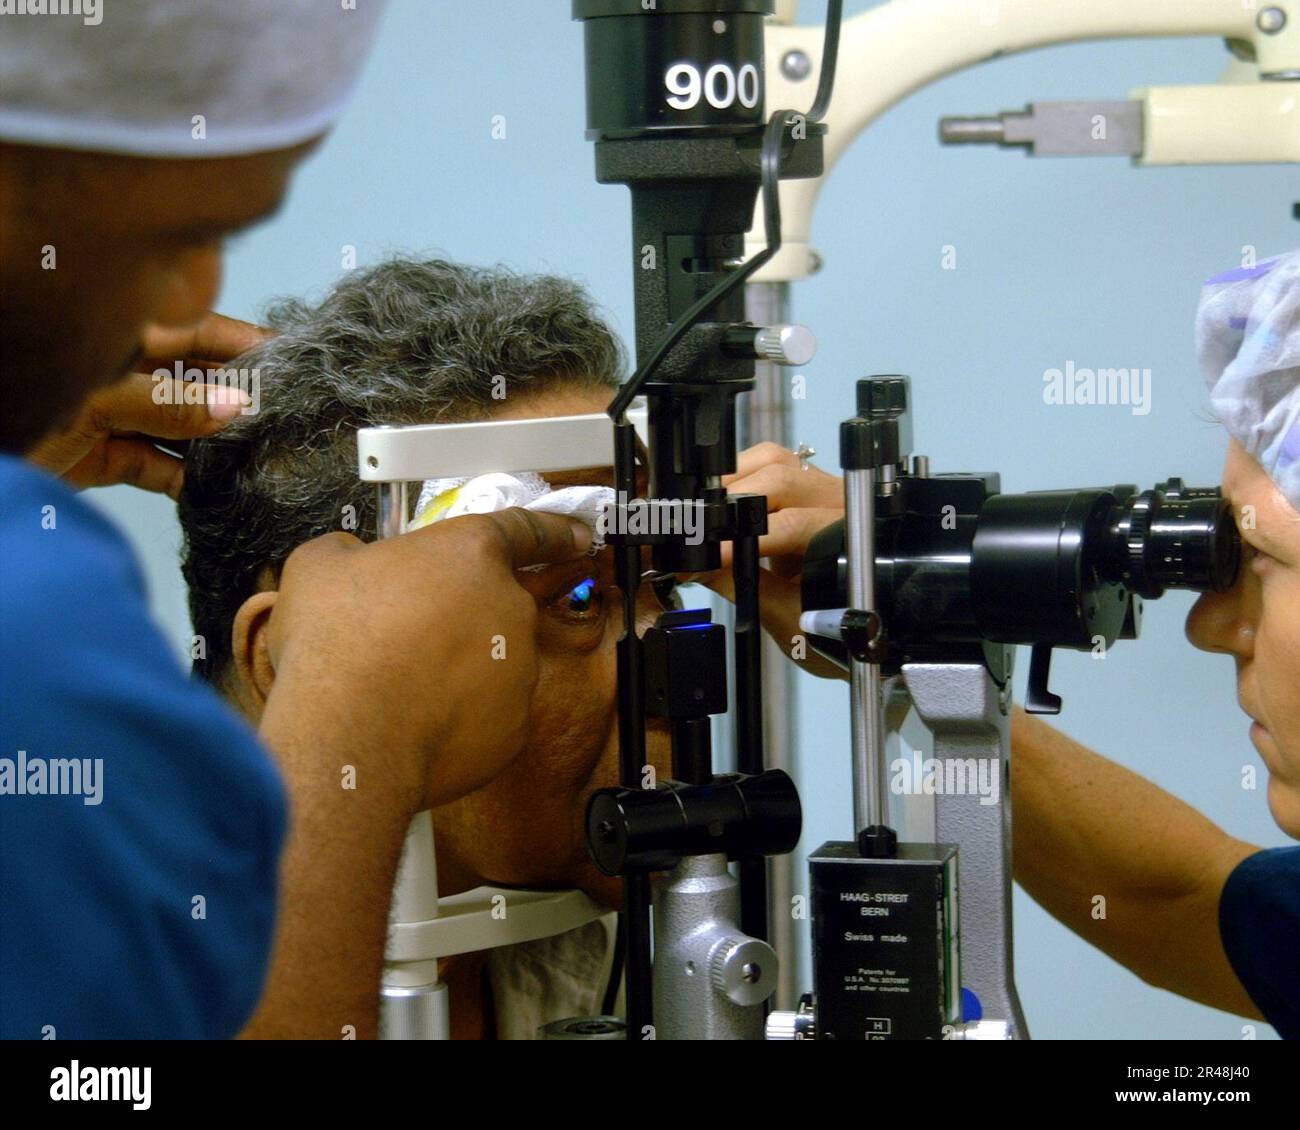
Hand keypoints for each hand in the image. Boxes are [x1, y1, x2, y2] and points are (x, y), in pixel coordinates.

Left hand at [26, 313, 265, 498]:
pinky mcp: (105, 459)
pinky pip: (157, 467)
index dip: (247, 344)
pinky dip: (186, 480)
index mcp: (122, 337)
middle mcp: (123, 372)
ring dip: (218, 446)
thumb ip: (168, 403)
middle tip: (289, 420)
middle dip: (240, 402)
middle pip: (197, 382)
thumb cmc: (16, 401)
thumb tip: (238, 407)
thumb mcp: (97, 399)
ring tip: (265, 458)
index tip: (295, 361)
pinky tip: (219, 489)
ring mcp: (114, 416)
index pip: (199, 333)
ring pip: (182, 428)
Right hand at [261, 508, 593, 809]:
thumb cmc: (336, 649)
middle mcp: (509, 607)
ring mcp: (519, 670)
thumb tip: (352, 561)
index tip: (577, 537)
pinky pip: (489, 713)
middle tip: (407, 636)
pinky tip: (415, 719)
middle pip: (495, 604)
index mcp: (471, 554)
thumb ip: (352, 552)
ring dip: (456, 669)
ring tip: (399, 683)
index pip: (527, 530)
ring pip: (493, 662)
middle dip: (459, 618)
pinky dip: (459, 717)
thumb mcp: (320, 566)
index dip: (554, 532)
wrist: (348, 737)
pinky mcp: (515, 726)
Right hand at [702, 442, 845, 678]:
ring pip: (775, 460)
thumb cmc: (833, 628)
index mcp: (843, 537)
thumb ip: (741, 586)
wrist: (858, 625)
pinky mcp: (807, 485)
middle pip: (780, 479)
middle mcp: (839, 503)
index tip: (709, 556)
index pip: (790, 525)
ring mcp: (824, 488)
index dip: (743, 538)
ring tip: (708, 509)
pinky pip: (773, 461)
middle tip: (699, 530)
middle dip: (734, 501)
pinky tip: (723, 498)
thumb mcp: (787, 617)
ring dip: (736, 479)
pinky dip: (743, 473)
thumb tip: (696, 565)